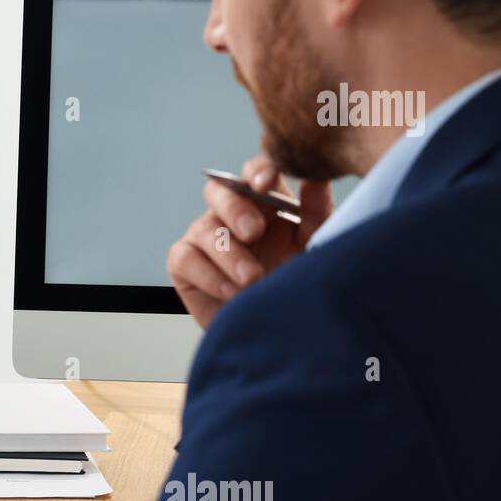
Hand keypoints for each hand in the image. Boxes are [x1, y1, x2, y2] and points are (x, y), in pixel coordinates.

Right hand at [167, 154, 331, 328]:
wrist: (277, 329)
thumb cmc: (294, 283)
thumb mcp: (314, 246)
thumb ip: (316, 212)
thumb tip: (316, 178)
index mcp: (264, 202)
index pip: (254, 172)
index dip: (256, 171)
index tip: (266, 183)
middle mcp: (230, 214)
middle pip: (219, 191)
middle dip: (235, 209)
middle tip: (254, 232)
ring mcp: (204, 236)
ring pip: (204, 229)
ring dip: (229, 254)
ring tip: (253, 279)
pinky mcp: (184, 263)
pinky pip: (186, 258)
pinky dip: (210, 276)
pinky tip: (233, 293)